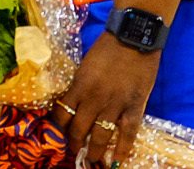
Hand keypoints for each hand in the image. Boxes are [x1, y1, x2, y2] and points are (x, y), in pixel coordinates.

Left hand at [48, 34, 159, 167]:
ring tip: (92, 161)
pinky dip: (123, 148)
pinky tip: (117, 160)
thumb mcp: (85, 65)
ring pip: (101, 135)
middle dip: (74, 143)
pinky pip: (127, 133)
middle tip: (75, 151)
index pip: (62, 113)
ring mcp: (115, 105)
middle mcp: (94, 99)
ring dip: (95, 151)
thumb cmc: (108, 47)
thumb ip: (80, 85)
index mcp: (79, 85)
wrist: (133, 36)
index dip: (59, 128)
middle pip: (79, 129)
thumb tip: (73, 102)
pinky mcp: (134, 107)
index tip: (60, 134)